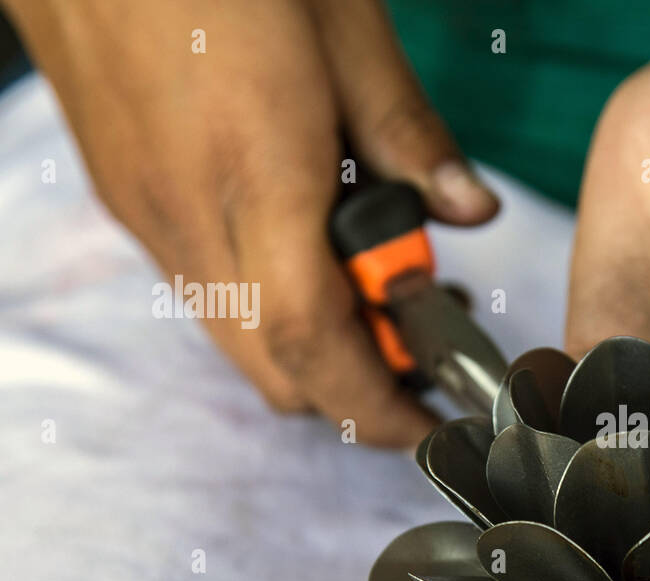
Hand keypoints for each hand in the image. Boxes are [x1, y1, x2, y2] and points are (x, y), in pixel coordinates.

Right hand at [4, 0, 497, 445]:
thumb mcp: (347, 26)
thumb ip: (411, 134)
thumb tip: (470, 210)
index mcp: (258, 179)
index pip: (320, 346)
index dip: (381, 408)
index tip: (433, 423)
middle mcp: (190, 220)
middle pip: (278, 372)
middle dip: (359, 385)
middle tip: (424, 335)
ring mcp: (148, 217)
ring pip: (239, 340)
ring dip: (316, 345)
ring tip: (377, 283)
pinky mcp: (130, 200)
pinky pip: (207, 294)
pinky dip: (271, 304)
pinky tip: (307, 242)